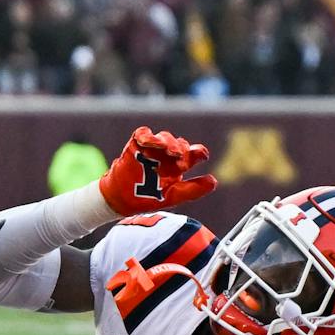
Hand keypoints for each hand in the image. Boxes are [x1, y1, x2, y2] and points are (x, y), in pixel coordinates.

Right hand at [98, 125, 215, 215]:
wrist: (120, 200)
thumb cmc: (146, 199)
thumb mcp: (173, 196)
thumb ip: (193, 189)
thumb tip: (214, 180)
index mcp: (177, 167)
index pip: (193, 154)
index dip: (199, 152)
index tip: (202, 155)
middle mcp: (166, 156)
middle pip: (179, 143)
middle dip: (181, 148)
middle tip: (179, 157)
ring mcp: (151, 150)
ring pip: (164, 137)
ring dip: (167, 141)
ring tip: (168, 150)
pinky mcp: (136, 146)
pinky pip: (143, 134)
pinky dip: (147, 136)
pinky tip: (149, 143)